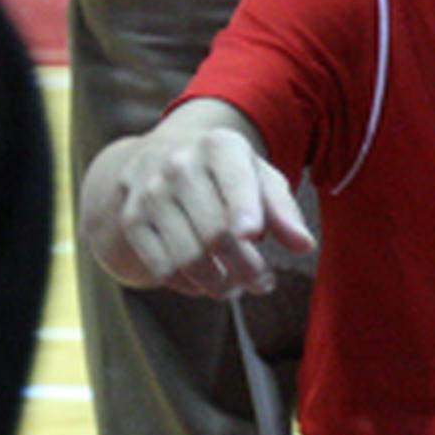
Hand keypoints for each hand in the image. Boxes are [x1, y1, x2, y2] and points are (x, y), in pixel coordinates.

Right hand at [91, 124, 315, 296]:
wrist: (163, 155)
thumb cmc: (226, 173)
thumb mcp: (259, 176)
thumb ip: (283, 209)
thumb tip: (303, 245)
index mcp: (219, 146)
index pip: (233, 181)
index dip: (241, 208)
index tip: (251, 234)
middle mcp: (179, 164)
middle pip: (215, 233)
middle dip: (245, 268)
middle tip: (263, 284)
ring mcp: (150, 192)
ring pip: (188, 257)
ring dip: (219, 284)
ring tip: (237, 288)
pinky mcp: (132, 219)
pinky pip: (162, 267)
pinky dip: (189, 285)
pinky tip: (206, 284)